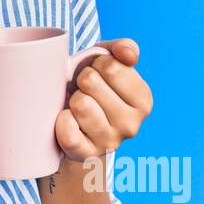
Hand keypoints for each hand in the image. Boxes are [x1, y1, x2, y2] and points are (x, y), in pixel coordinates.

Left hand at [54, 38, 151, 161]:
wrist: (73, 125)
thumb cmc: (92, 89)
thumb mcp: (108, 62)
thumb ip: (123, 48)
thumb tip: (127, 53)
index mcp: (143, 100)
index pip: (111, 66)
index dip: (96, 65)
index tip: (98, 76)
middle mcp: (132, 125)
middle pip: (91, 81)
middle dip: (81, 80)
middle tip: (84, 92)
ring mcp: (110, 143)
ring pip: (80, 103)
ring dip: (71, 99)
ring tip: (77, 107)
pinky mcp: (86, 154)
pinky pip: (67, 131)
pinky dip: (60, 121)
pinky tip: (68, 122)